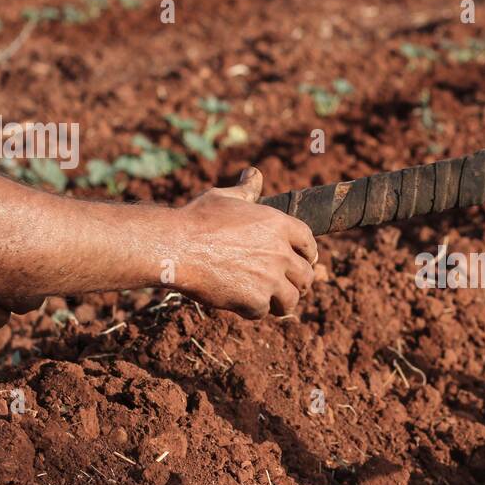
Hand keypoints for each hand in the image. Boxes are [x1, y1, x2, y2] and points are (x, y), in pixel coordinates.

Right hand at [174, 168, 316, 318]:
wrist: (176, 247)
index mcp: (277, 224)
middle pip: (306, 275)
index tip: (303, 260)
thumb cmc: (196, 219)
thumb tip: (253, 173)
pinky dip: (252, 310)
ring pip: (291, 299)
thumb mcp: (224, 197)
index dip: (307, 253)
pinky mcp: (255, 300)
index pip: (308, 242)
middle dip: (298, 282)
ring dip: (280, 302)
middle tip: (285, 286)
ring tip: (268, 301)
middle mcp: (280, 251)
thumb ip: (246, 190)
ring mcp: (270, 278)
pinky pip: (263, 312)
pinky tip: (238, 302)